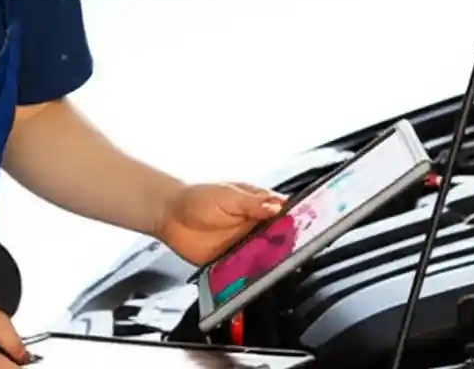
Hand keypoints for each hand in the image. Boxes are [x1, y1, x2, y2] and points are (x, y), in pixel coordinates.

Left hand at [154, 182, 286, 265]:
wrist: (169, 215)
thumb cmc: (197, 198)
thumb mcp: (227, 195)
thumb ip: (253, 203)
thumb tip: (277, 206)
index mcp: (258, 206)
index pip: (285, 214)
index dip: (295, 221)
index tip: (304, 229)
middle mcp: (255, 227)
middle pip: (279, 239)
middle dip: (286, 246)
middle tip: (290, 252)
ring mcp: (244, 246)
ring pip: (265, 258)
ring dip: (269, 262)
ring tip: (274, 266)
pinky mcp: (232, 263)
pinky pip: (246, 272)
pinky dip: (250, 276)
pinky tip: (254, 277)